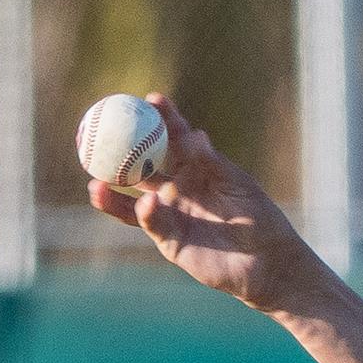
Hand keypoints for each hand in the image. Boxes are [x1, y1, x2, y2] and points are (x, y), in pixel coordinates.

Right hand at [86, 94, 326, 313]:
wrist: (268, 262)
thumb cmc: (260, 219)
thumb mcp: (238, 186)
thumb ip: (213, 164)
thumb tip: (194, 135)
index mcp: (194, 167)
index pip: (171, 136)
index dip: (159, 118)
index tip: (149, 100)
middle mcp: (175, 186)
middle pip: (139, 162)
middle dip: (115, 147)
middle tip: (95, 133)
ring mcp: (169, 212)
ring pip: (132, 196)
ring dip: (112, 188)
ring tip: (94, 181)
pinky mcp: (169, 239)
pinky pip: (150, 224)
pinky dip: (144, 214)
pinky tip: (145, 204)